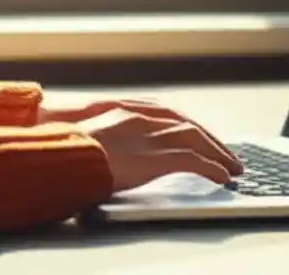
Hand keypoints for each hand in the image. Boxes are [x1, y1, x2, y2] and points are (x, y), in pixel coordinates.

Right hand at [74, 107, 244, 192]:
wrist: (55, 151)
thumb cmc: (60, 144)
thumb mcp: (82, 130)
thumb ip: (102, 132)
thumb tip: (107, 145)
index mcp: (124, 109)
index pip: (168, 113)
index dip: (187, 125)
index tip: (201, 135)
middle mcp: (141, 117)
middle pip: (186, 124)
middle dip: (210, 139)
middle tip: (227, 154)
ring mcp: (148, 136)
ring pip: (196, 140)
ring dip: (218, 154)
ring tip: (233, 167)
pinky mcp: (154, 158)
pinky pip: (193, 162)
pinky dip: (211, 168)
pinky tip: (222, 178)